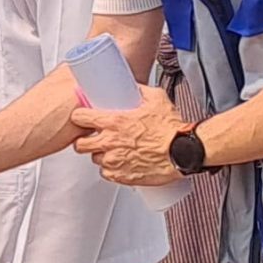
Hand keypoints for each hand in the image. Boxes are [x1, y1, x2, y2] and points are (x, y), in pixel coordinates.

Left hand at [69, 84, 186, 186]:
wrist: (183, 152)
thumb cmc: (171, 128)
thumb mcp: (156, 98)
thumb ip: (139, 91)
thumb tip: (132, 86)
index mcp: (114, 122)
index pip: (80, 118)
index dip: (79, 117)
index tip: (82, 118)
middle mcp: (110, 142)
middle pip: (80, 144)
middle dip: (84, 140)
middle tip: (92, 138)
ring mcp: (115, 161)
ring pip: (94, 159)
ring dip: (100, 155)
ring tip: (112, 150)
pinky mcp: (122, 176)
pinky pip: (107, 174)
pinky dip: (111, 169)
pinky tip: (120, 162)